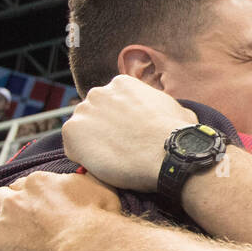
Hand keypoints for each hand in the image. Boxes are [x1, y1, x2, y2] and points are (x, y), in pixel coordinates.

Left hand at [0, 170, 119, 250]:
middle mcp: (14, 200)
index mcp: (36, 183)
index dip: (24, 199)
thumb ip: (87, 176)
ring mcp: (2, 225)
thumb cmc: (99, 219)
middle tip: (16, 224)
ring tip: (3, 240)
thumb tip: (85, 171)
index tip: (32, 210)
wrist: (89, 246)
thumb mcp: (100, 187)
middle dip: (3, 209)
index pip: (18, 186)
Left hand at [60, 75, 197, 191]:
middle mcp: (99, 92)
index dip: (118, 123)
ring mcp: (84, 111)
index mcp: (121, 84)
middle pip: (93, 114)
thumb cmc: (179, 135)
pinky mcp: (72, 131)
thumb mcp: (176, 108)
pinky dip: (84, 159)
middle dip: (103, 131)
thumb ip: (161, 106)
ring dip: (93, 145)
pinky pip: (72, 148)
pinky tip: (104, 167)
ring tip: (113, 161)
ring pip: (82, 131)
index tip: (127, 137)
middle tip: (119, 150)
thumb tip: (171, 112)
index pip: (110, 103)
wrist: (170, 154)